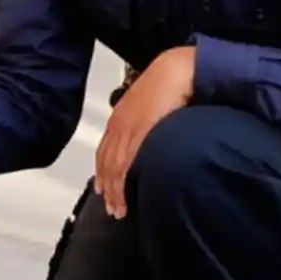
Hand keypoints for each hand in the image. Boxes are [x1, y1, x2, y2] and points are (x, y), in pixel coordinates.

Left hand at [95, 46, 195, 219]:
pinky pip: (126, 163)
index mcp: (121, 117)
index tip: (104, 190)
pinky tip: (125, 196)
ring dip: (115, 191)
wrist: (177, 69)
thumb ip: (149, 122)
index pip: (107, 151)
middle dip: (107, 187)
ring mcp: (127, 129)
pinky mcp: (139, 133)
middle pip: (107, 163)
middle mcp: (119, 125)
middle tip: (111, 208)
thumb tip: (154, 137)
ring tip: (118, 210)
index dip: (104, 172)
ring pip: (114, 167)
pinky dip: (123, 182)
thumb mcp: (154, 105)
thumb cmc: (171, 83)